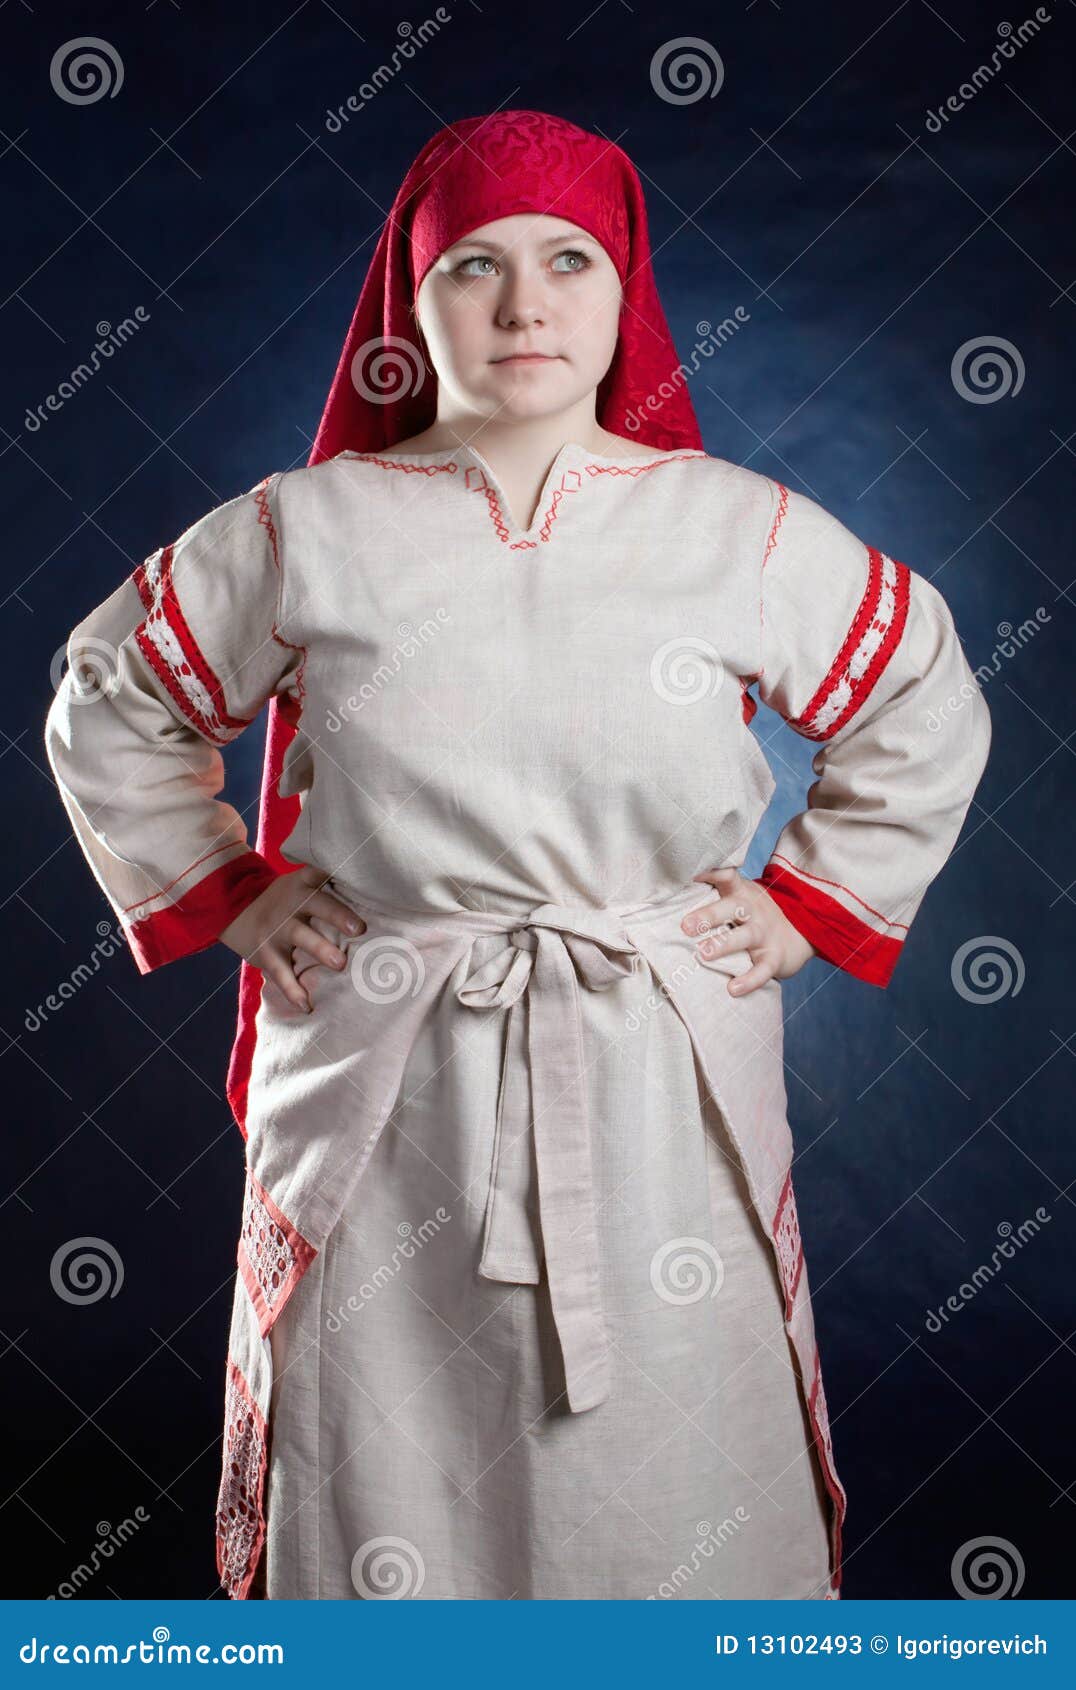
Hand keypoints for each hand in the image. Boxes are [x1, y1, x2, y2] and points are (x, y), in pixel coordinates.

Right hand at [218, 863, 366, 1011]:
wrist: (236, 909)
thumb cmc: (288, 899)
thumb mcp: (303, 883)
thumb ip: (331, 886)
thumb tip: (377, 894)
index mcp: (304, 884)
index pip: (323, 875)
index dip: (339, 876)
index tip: (361, 885)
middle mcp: (291, 902)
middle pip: (315, 905)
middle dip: (336, 915)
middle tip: (359, 929)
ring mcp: (277, 928)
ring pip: (300, 937)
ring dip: (320, 949)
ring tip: (340, 963)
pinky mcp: (266, 953)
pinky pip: (280, 973)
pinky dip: (293, 991)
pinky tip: (307, 1006)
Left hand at [680, 866, 815, 995]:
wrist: (800, 932)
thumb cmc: (753, 915)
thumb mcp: (738, 897)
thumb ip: (712, 895)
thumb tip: (667, 894)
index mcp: (740, 892)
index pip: (727, 876)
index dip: (711, 873)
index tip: (691, 875)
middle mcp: (753, 910)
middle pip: (732, 908)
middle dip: (709, 915)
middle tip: (685, 926)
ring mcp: (764, 933)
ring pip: (745, 936)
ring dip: (724, 944)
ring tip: (703, 954)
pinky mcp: (774, 957)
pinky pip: (763, 970)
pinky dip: (749, 980)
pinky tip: (732, 988)